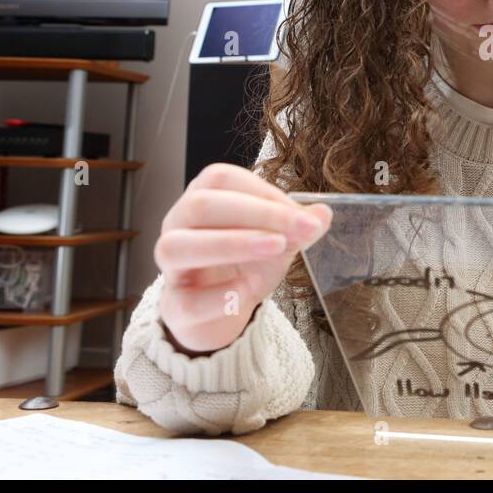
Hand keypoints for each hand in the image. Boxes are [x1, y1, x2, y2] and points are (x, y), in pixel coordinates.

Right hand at [156, 163, 331, 354]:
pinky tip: (251, 290)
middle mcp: (177, 225)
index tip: (302, 215)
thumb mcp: (278, 241)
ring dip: (233, 244)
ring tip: (279, 249)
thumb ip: (298, 227)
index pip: (221, 179)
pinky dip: (222, 296)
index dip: (264, 193)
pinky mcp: (173, 307)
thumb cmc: (244, 264)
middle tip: (298, 228)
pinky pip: (188, 301)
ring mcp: (170, 266)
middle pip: (200, 205)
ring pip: (177, 247)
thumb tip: (323, 213)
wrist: (219, 312)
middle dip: (255, 214)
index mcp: (201, 197)